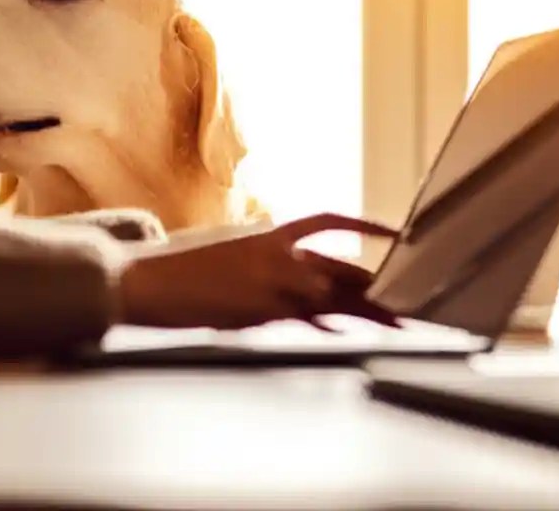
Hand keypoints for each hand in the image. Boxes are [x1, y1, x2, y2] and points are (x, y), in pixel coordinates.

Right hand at [116, 213, 399, 329]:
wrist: (146, 282)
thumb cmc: (179, 270)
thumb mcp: (225, 251)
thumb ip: (262, 258)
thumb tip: (287, 273)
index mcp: (270, 234)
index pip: (330, 221)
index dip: (365, 223)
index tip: (396, 230)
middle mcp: (280, 254)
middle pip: (344, 266)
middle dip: (379, 283)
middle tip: (412, 294)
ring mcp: (274, 282)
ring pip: (337, 295)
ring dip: (371, 310)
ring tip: (403, 321)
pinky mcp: (264, 311)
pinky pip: (311, 319)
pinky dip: (336, 328)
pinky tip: (356, 337)